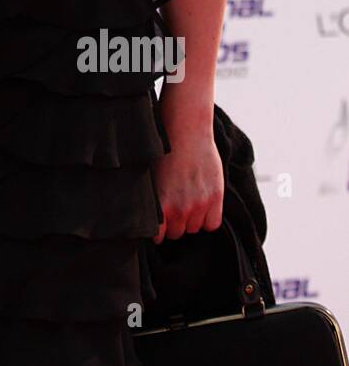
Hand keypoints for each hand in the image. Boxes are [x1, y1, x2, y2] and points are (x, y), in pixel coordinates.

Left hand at [151, 126, 223, 242]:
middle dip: (174, 224)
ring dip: (191, 220)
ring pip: (194, 228)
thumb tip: (151, 218)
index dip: (158, 229)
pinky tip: (202, 206)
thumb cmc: (163, 151)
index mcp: (160, 205)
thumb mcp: (150, 178)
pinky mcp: (215, 198)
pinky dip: (208, 219)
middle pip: (177, 233)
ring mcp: (199, 204)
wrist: (184, 131)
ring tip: (187, 202)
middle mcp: (180, 209)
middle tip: (174, 208)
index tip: (159, 224)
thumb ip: (153, 201)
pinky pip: (213, 224)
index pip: (158, 235)